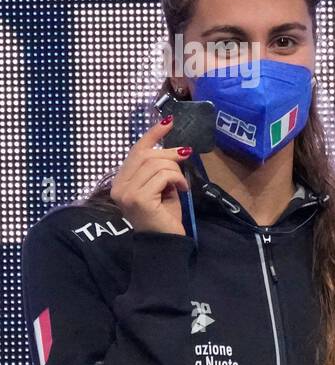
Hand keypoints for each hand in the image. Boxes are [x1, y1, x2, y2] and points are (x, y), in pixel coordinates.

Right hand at [110, 117, 191, 235]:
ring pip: (156, 164)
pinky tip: (181, 190)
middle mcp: (119, 186)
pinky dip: (177, 179)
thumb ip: (161, 170)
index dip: (152, 135)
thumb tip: (176, 150)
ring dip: (175, 170)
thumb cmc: (164, 216)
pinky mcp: (139, 198)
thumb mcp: (162, 188)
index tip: (167, 122)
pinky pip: (163, 176)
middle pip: (146, 155)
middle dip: (170, 154)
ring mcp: (126, 192)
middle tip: (186, 156)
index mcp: (121, 181)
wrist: (165, 242)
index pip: (135, 151)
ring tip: (181, 184)